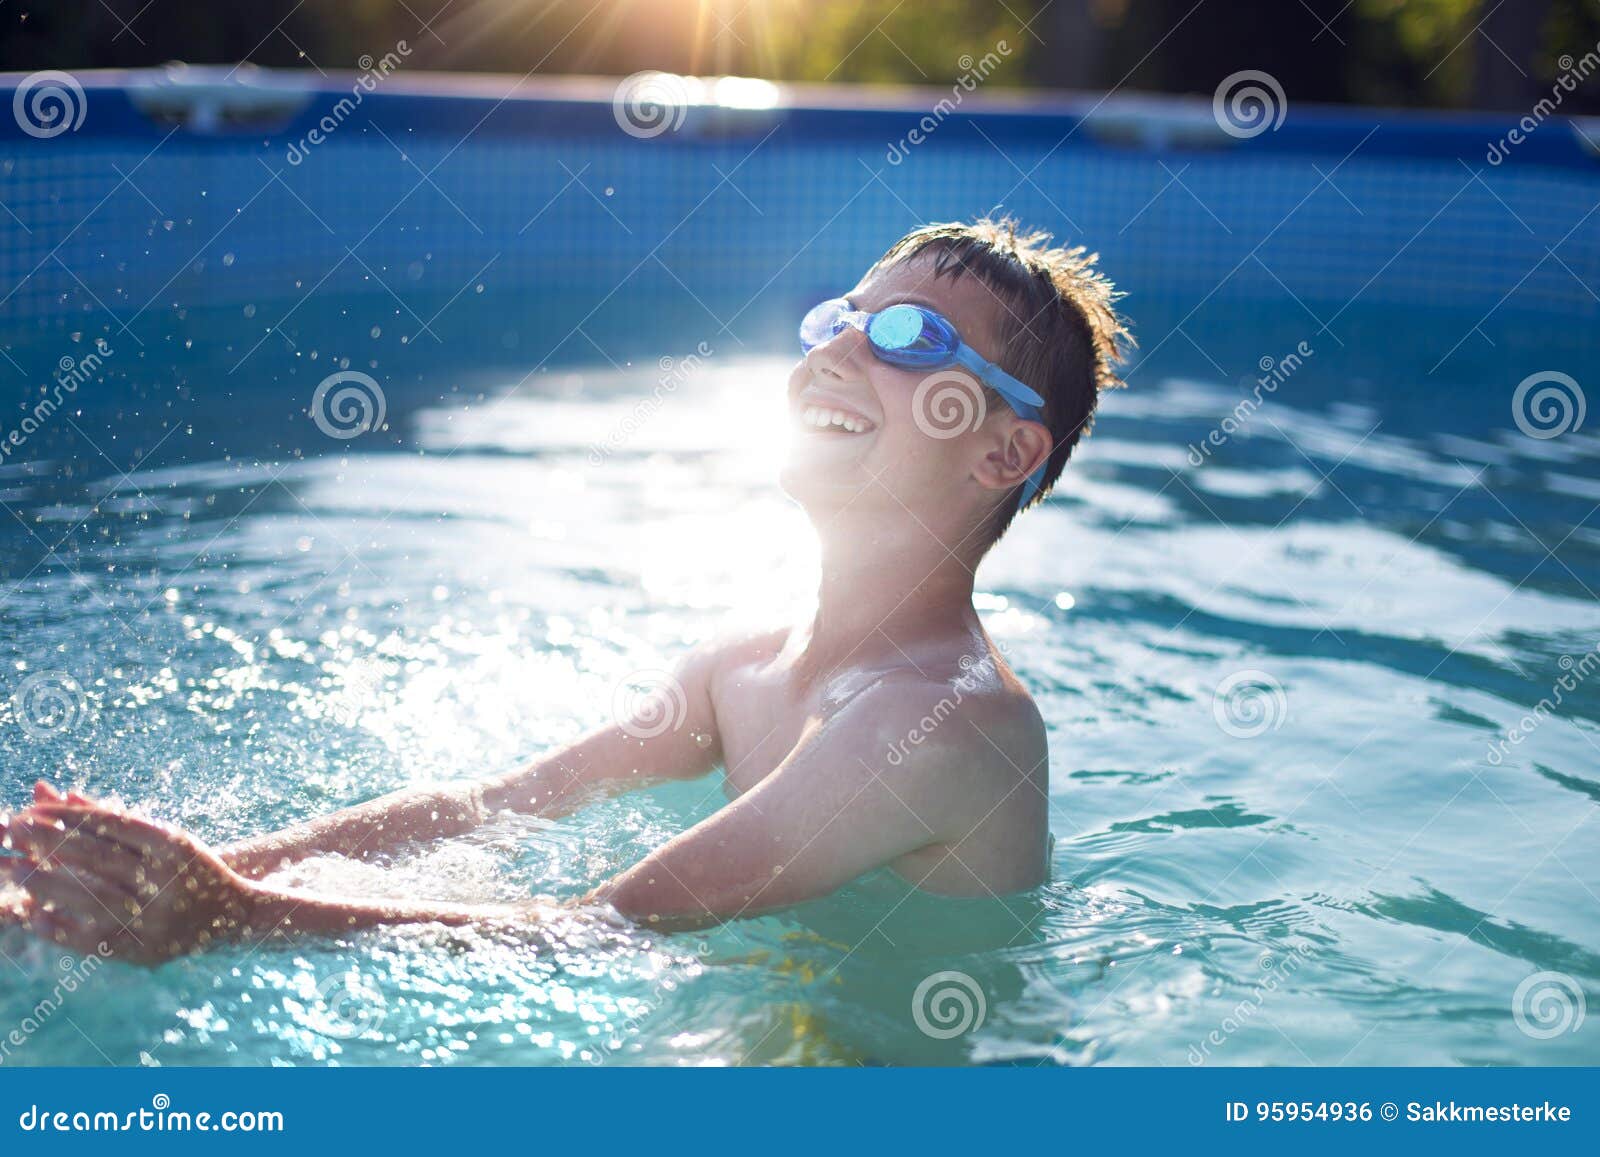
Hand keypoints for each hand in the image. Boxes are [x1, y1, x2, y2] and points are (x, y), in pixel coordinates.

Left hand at [3, 790, 259, 964]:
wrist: (230, 916)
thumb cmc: (185, 868)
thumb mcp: (158, 837)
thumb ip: (108, 818)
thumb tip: (57, 794)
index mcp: (174, 846)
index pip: (113, 825)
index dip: (68, 817)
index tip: (30, 810)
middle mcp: (168, 880)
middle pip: (99, 858)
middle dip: (50, 843)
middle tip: (13, 828)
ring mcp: (157, 917)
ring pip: (93, 898)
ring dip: (47, 883)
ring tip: (13, 869)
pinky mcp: (146, 950)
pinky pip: (96, 940)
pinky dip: (62, 928)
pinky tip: (33, 916)